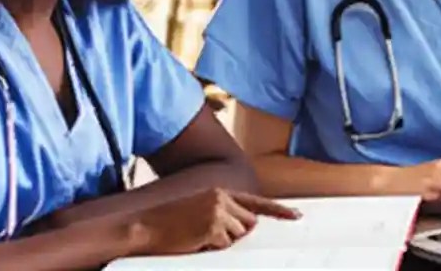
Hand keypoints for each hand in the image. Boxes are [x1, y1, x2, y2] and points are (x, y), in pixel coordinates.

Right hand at [130, 188, 300, 255]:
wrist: (143, 225)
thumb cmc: (169, 221)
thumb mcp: (199, 208)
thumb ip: (224, 212)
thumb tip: (247, 226)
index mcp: (220, 192)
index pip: (256, 201)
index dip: (279, 210)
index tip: (297, 216)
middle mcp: (223, 199)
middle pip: (249, 224)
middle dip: (236, 233)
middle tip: (209, 234)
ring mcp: (219, 213)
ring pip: (238, 236)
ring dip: (222, 241)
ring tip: (197, 236)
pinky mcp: (213, 227)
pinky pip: (223, 246)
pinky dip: (210, 248)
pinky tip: (193, 241)